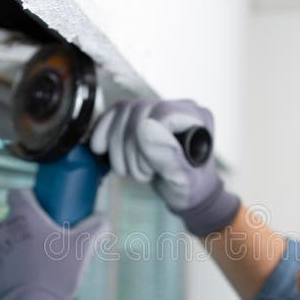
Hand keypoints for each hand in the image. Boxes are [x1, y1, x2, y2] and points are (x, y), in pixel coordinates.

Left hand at [0, 188, 105, 299]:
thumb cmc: (58, 272)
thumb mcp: (83, 246)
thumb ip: (96, 226)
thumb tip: (103, 218)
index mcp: (24, 215)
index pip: (17, 193)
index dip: (29, 196)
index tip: (41, 206)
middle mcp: (3, 228)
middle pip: (12, 217)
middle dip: (26, 223)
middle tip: (45, 237)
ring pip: (3, 238)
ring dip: (15, 243)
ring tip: (34, 258)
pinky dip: (7, 264)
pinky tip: (21, 273)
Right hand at [90, 99, 239, 235]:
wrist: (184, 192)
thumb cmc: (189, 188)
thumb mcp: (182, 179)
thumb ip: (167, 155)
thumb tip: (145, 126)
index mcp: (197, 117)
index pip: (160, 112)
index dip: (145, 142)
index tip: (150, 168)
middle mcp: (179, 106)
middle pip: (138, 111)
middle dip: (130, 149)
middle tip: (142, 174)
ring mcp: (158, 108)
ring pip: (122, 111)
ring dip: (117, 146)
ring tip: (130, 169)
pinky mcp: (139, 116)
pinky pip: (114, 113)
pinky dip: (104, 133)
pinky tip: (103, 150)